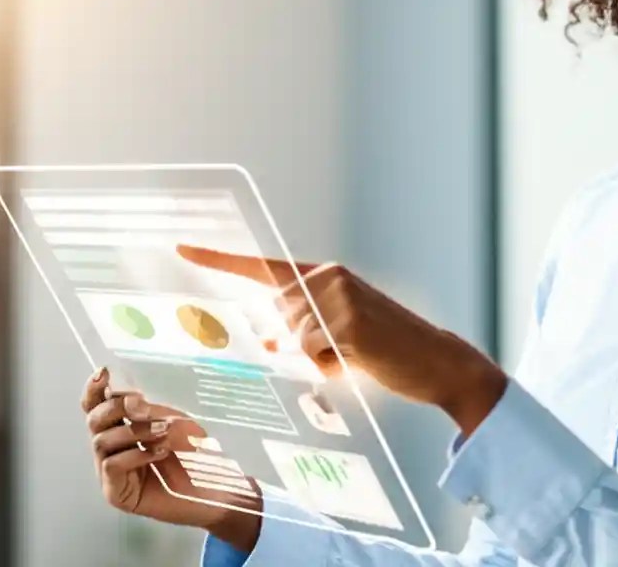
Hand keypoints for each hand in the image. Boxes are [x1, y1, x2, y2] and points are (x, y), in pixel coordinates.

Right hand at [80, 368, 260, 551]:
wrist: (214, 487)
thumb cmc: (195, 452)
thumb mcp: (174, 421)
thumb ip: (147, 410)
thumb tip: (124, 398)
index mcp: (122, 427)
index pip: (96, 406)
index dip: (94, 390)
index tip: (104, 373)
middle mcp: (110, 448)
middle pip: (93, 420)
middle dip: (116, 407)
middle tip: (143, 407)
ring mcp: (110, 472)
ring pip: (101, 441)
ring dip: (133, 431)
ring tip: (163, 432)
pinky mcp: (116, 493)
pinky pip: (111, 466)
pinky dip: (135, 454)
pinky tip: (160, 452)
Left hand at [177, 245, 508, 433]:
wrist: (436, 360)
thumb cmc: (387, 349)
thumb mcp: (338, 336)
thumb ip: (301, 331)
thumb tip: (268, 341)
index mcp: (325, 274)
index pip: (262, 268)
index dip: (219, 260)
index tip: (182, 248)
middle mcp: (328, 278)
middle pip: (277, 321)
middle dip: (300, 347)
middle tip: (343, 351)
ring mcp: (337, 299)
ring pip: (293, 342)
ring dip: (318, 360)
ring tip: (356, 355)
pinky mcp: (347, 324)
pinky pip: (312, 356)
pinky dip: (331, 368)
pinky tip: (359, 362)